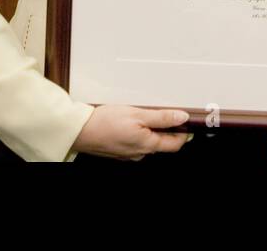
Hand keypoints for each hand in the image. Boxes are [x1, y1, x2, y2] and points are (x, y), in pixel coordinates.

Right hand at [73, 104, 191, 159]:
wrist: (79, 130)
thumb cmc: (105, 122)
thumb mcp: (138, 113)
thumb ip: (162, 117)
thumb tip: (182, 117)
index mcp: (147, 145)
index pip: (175, 144)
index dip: (184, 132)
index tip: (186, 120)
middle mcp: (139, 153)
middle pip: (162, 143)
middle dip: (168, 129)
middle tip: (168, 112)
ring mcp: (129, 154)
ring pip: (148, 142)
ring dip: (152, 130)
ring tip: (146, 114)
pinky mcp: (119, 151)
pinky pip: (136, 143)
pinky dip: (139, 132)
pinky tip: (132, 122)